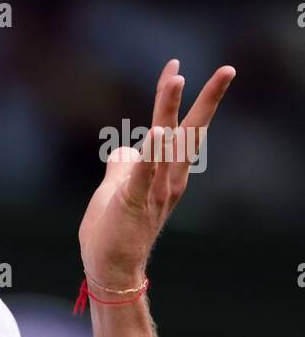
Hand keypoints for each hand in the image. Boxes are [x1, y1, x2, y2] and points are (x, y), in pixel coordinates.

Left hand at [79, 58, 234, 289]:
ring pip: (166, 146)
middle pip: (189, 132)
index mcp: (164, 174)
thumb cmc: (112, 233)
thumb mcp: (115, 191)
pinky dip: (151, 153)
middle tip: (226, 69)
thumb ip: (123, 167)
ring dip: (170, 112)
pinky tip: (157, 130)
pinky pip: (144, 175)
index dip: (173, 97)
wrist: (110, 271)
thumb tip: (124, 146)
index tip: (176, 66)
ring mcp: (153, 191)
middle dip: (206, 100)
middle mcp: (168, 180)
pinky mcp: (134, 203)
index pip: (173, 128)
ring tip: (177, 80)